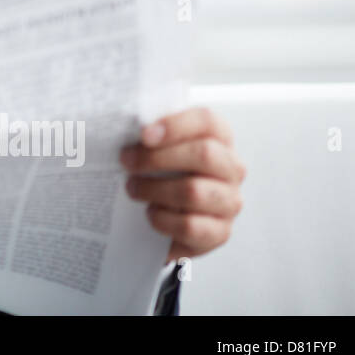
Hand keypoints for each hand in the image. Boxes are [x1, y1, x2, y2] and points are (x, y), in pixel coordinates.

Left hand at [120, 107, 245, 263]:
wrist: (168, 220)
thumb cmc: (162, 173)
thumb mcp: (159, 148)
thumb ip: (152, 135)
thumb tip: (123, 123)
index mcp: (218, 139)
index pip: (207, 121)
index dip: (175, 125)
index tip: (144, 135)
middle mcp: (231, 168)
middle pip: (204, 154)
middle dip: (157, 158)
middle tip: (126, 161)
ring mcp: (229, 201)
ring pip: (194, 191)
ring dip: (154, 189)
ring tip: (133, 188)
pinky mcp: (220, 232)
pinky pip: (190, 225)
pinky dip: (162, 219)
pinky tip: (151, 213)